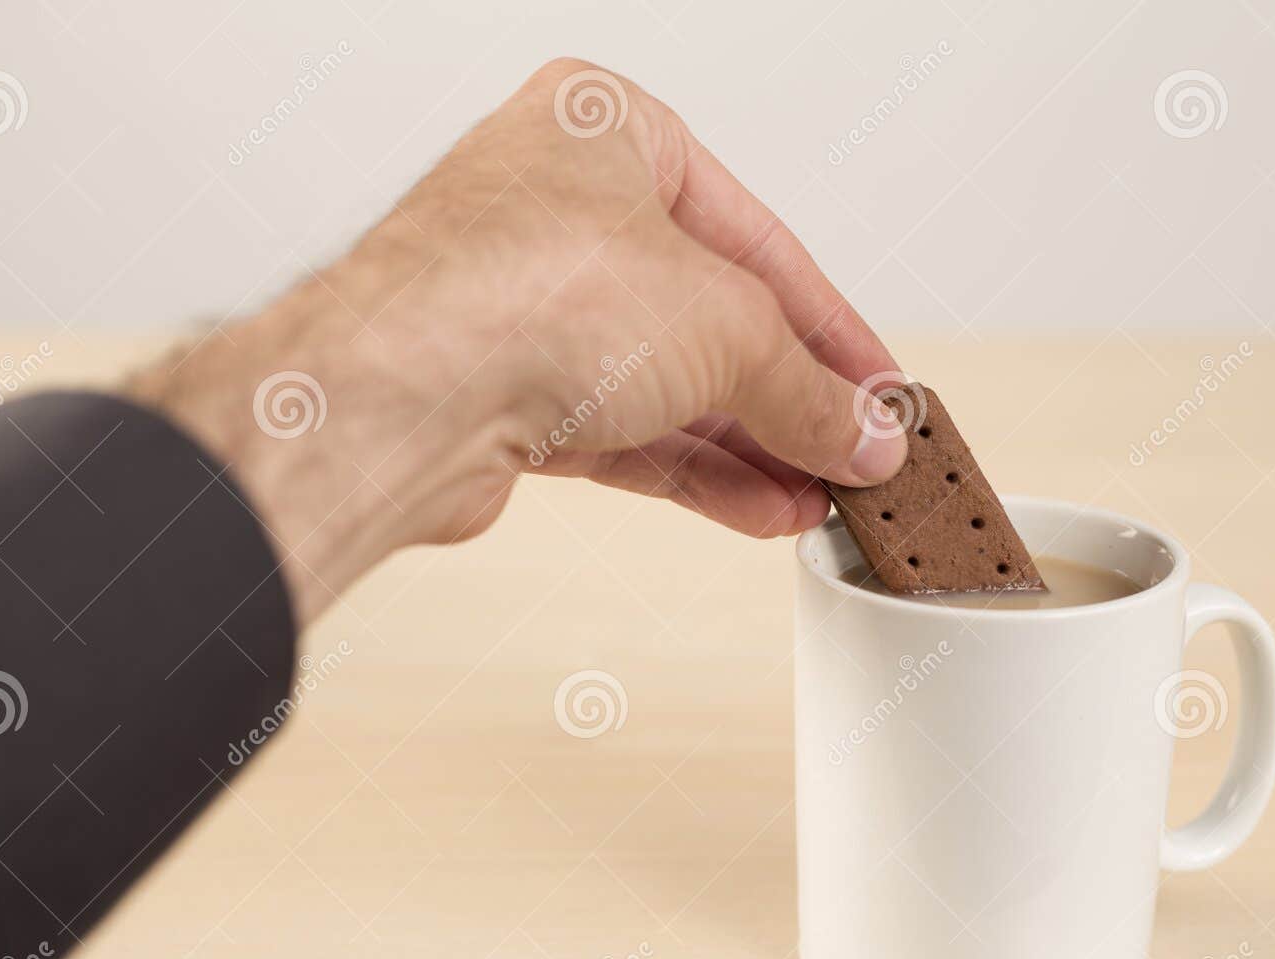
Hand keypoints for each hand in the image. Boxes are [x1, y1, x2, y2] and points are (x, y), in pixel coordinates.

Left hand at [128, 59, 906, 626]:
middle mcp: (560, 211)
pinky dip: (696, 471)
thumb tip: (865, 432)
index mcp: (609, 133)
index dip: (832, 324)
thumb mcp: (723, 325)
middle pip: (712, 316)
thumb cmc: (523, 293)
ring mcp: (527, 304)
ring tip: (822, 496)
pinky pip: (625, 432)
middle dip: (792, 399)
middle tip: (856, 453)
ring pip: (668, 383)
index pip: (757, 237)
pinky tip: (761, 508)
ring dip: (753, 447)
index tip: (880, 387)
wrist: (394, 393)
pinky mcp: (504, 392)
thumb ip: (806, 385)